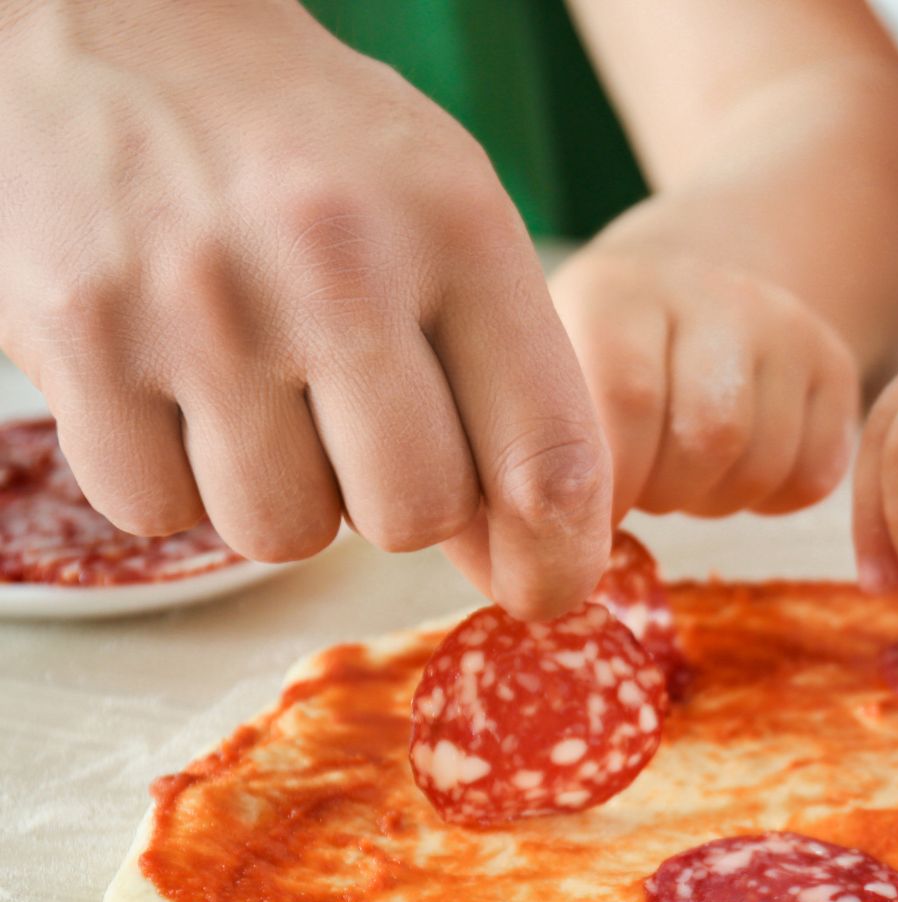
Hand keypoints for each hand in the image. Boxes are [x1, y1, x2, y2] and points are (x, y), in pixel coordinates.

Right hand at [0, 0, 607, 617]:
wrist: (114, 20)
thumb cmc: (312, 147)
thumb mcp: (449, 214)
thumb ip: (507, 376)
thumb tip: (528, 558)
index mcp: (457, 229)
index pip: (545, 455)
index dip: (558, 557)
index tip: (546, 589)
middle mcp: (334, 264)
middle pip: (411, 516)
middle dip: (396, 503)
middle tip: (359, 430)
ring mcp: (199, 303)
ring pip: (282, 531)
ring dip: (282, 495)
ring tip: (261, 394)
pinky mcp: (78, 336)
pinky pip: (158, 510)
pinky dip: (171, 480)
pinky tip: (177, 391)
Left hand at [550, 200, 858, 519]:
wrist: (693, 271)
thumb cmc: (594, 351)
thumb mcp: (547, 362)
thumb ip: (526, 444)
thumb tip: (519, 567)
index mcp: (619, 290)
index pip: (627, 400)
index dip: (606, 485)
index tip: (579, 522)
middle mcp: (713, 291)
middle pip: (709, 436)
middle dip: (664, 494)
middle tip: (636, 493)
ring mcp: (786, 325)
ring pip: (764, 461)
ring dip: (714, 500)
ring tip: (680, 479)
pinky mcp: (836, 364)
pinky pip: (813, 475)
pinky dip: (770, 499)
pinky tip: (732, 472)